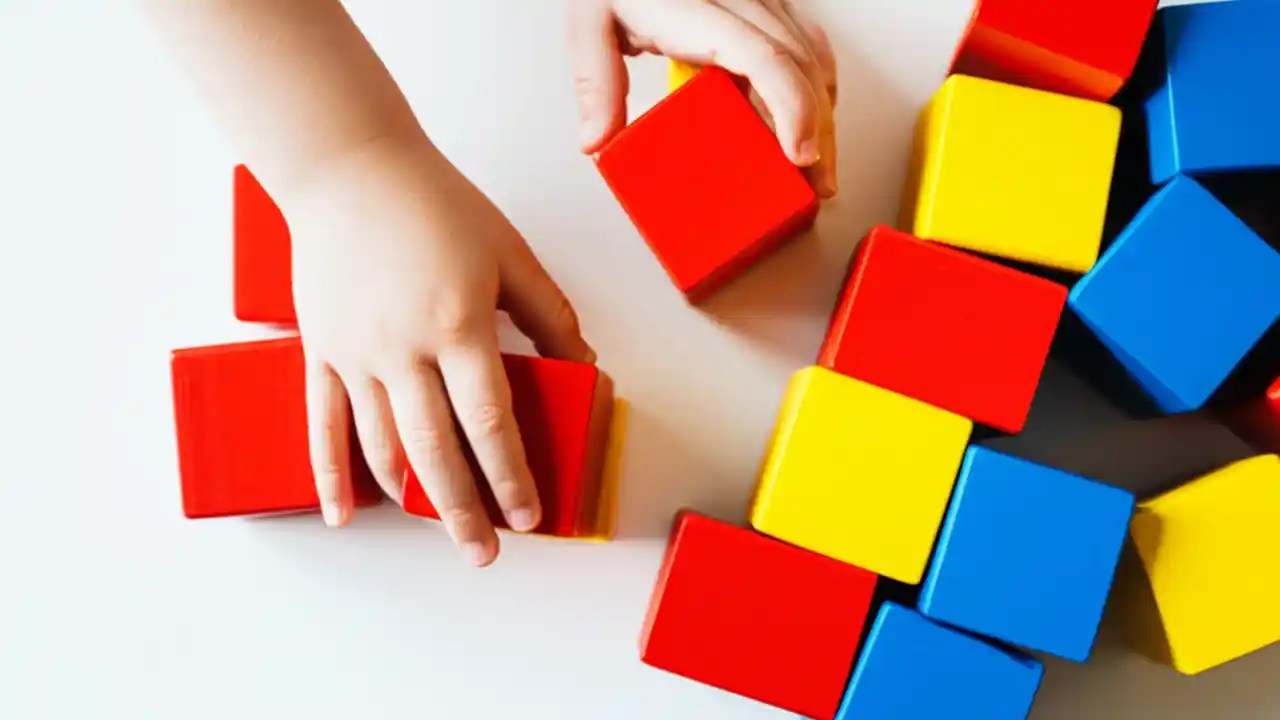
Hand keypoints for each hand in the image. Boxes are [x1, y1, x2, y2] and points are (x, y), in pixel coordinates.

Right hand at [284, 133, 594, 566]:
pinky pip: (322, 425)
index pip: (490, 422)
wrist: (349, 169)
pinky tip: (344, 514)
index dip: (512, 475)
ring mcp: (355, 355)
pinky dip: (330, 475)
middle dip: (465, 510)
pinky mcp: (321, 352)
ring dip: (413, 498)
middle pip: (437, 450)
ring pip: (382, 447)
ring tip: (440, 532)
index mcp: (458, 326)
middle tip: (486, 552)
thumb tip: (584, 366)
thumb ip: (549, 315)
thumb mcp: (509, 253)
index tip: (529, 515)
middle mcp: (403, 350)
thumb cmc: (433, 203)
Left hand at [567, 0, 838, 196]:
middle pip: (799, 66)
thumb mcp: (590, 23)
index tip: (799, 154)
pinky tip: (811, 120)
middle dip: (816, 130)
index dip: (791, 107)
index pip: (763, 57)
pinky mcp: (766, 4)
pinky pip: (806, 45)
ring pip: (812, 57)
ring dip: (822, 113)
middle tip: (814, 184)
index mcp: (696, 8)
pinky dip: (815, 88)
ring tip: (816, 166)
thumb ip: (596, 82)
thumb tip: (599, 141)